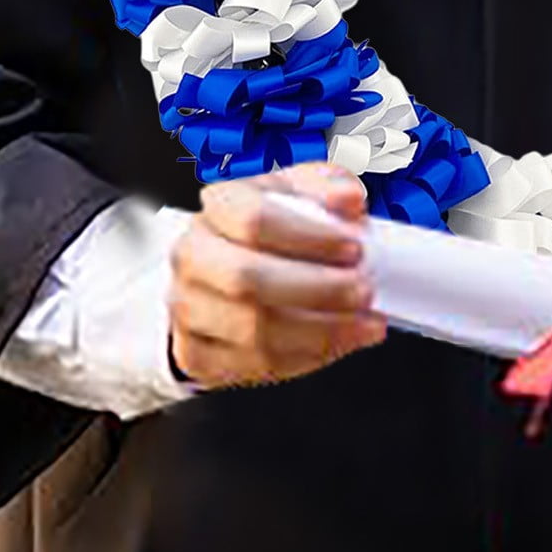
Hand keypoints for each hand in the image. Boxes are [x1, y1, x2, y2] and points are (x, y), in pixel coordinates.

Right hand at [169, 162, 385, 387]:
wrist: (226, 267)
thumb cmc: (272, 226)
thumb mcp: (301, 190)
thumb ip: (328, 185)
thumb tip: (347, 199)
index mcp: (218, 206)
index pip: (254, 219)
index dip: (309, 237)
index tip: (353, 246)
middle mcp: (194, 256)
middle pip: (248, 279)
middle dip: (318, 290)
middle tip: (363, 290)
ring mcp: (189, 308)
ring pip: (253, 331)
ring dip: (321, 331)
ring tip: (362, 322)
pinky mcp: (198, 354)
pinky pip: (254, 366)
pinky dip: (307, 358)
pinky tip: (339, 342)